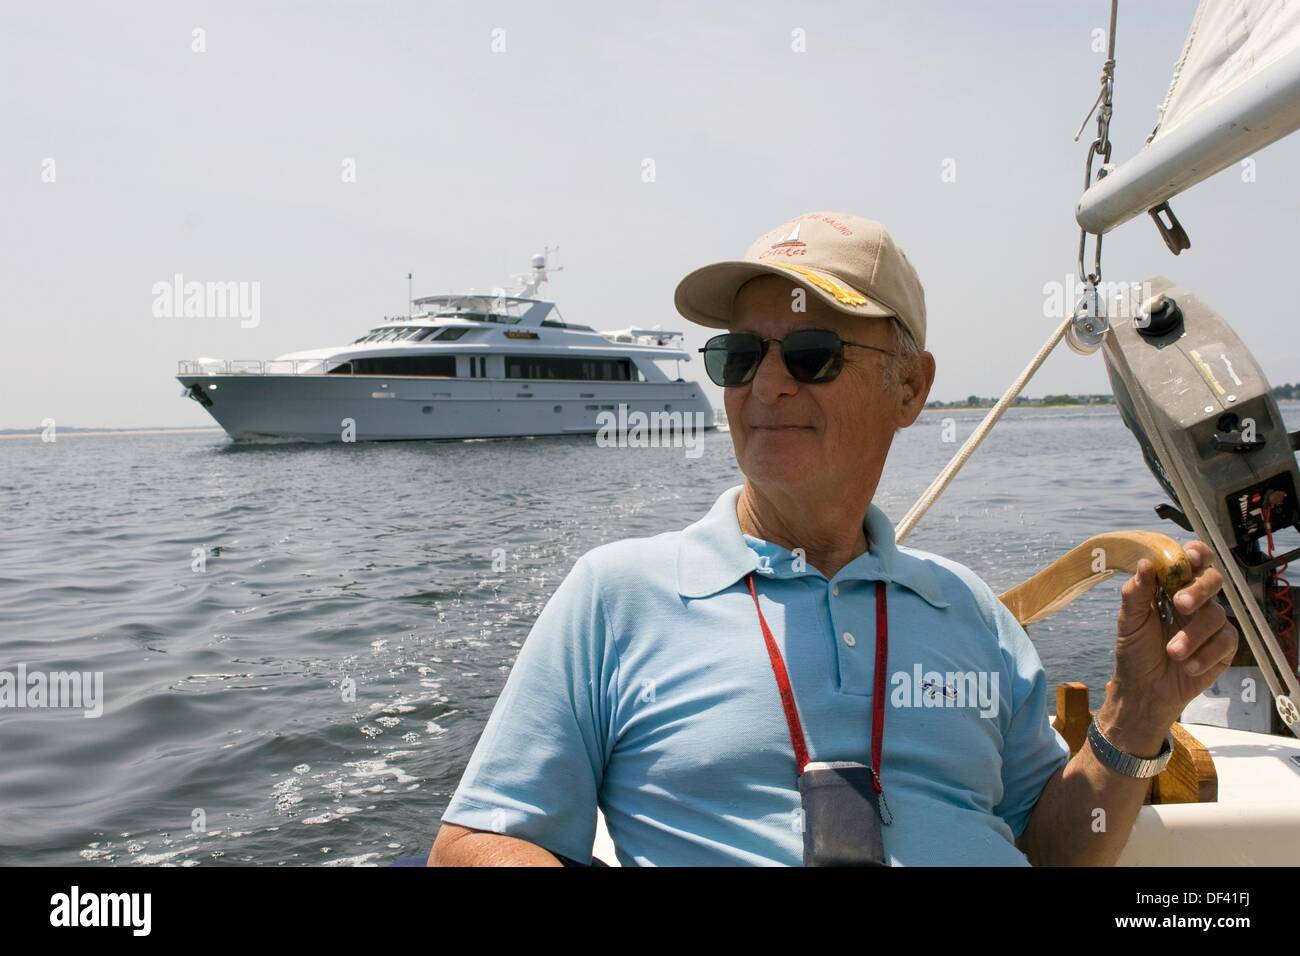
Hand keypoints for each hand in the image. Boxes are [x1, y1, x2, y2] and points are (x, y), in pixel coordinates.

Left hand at [1102, 541, 1238, 753]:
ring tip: (1173, 653)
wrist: (1144, 689)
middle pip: (1212, 580)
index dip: (1196, 553)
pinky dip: (1205, 654)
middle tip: (1180, 604)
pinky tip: (1188, 666)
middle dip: (1198, 589)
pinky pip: (1226, 641)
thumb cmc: (1135, 650)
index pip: (1190, 562)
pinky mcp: (1224, 648)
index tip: (1190, 556)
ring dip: (1192, 634)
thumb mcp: (1129, 621)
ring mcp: (1211, 624)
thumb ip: (1136, 593)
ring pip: (1216, 614)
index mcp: (1171, 588)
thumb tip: (1145, 563)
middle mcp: (1195, 601)